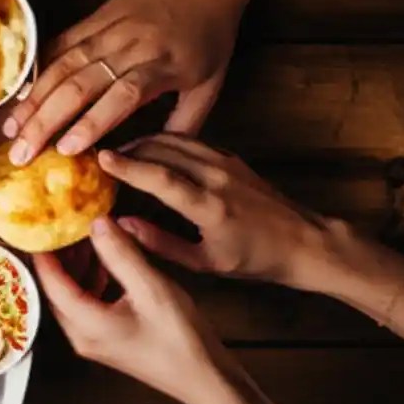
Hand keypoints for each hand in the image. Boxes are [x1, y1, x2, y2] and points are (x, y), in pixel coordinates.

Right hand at [3, 0, 244, 163]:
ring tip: (11, 129)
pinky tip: (20, 95)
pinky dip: (39, 68)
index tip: (67, 149)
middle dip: (46, 120)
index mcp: (164, 65)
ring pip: (64, 65)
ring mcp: (109, 28)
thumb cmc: (211, 34)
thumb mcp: (211, 84)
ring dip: (33, 99)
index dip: (93, 121)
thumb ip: (183, 125)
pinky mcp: (95, 16)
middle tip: (22, 154)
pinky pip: (61, 43)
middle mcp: (131, 45)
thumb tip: (151, 162)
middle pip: (82, 83)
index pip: (123, 94)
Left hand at [34, 216, 230, 403]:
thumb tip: (94, 222)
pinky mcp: (106, 340)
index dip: (44, 248)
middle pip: (56, 288)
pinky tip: (107, 263)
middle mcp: (79, 335)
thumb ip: (120, 254)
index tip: (43, 221)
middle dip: (61, 255)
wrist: (207, 382)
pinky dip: (91, 280)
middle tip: (70, 223)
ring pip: (71, 296)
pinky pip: (86, 304)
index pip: (50, 280)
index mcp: (84, 324)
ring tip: (90, 237)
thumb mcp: (151, 288)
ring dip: (77, 267)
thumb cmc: (181, 337)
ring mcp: (92, 340)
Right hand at [97, 134, 339, 290]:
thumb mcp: (205, 263)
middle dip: (127, 149)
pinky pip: (190, 141)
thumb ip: (161, 243)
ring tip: (117, 152)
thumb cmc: (255, 259)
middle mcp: (217, 177)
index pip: (161, 178)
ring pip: (175, 140)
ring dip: (143, 142)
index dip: (128, 166)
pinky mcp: (230, 157)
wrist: (306, 242)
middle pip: (162, 150)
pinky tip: (149, 150)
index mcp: (210, 206)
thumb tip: (121, 225)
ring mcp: (225, 162)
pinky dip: (164, 142)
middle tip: (97, 157)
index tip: (99, 158)